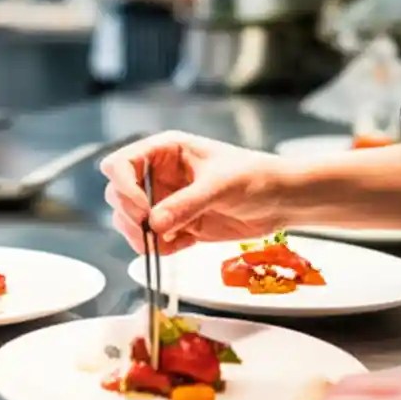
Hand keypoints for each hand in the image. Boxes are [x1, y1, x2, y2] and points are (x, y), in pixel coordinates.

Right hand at [100, 130, 294, 254]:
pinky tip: (181, 245)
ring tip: (165, 243)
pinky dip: (159, 248)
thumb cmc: (255, 177)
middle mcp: (159, 176)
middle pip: (118, 195)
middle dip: (130, 216)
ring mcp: (166, 202)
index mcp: (165, 151)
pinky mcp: (178, 226)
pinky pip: (153, 240)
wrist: (281, 201)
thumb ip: (186, 203)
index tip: (142, 210)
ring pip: (130, 221)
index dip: (124, 187)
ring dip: (141, 236)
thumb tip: (153, 223)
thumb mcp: (220, 185)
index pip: (120, 164)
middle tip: (152, 231)